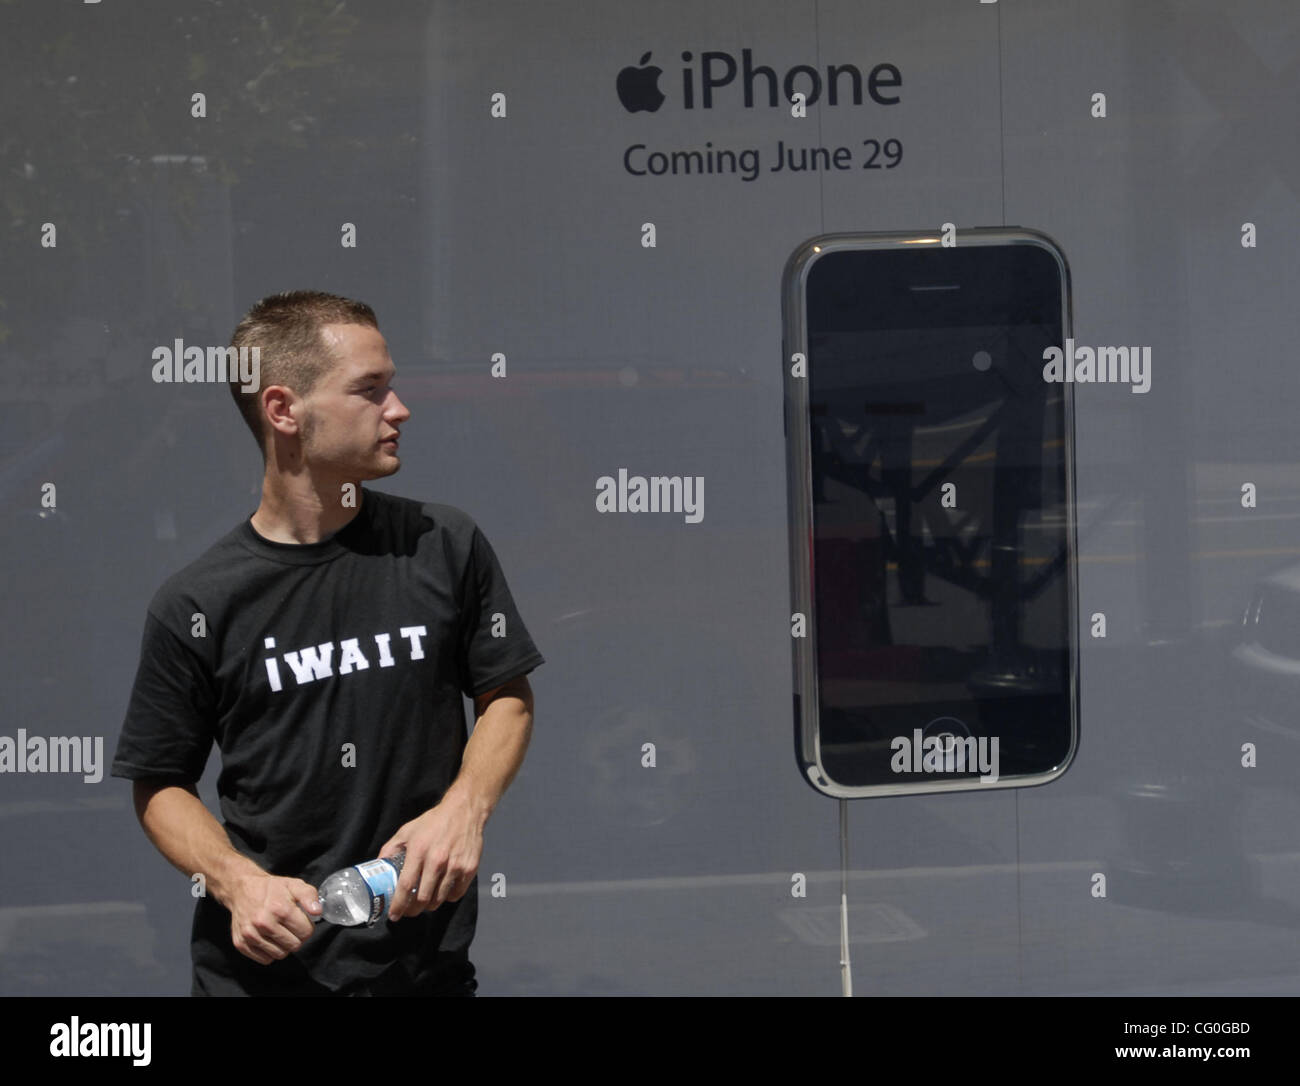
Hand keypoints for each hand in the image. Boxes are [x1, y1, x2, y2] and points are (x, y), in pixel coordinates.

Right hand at [227, 873, 320, 963]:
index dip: (307, 927)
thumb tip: (317, 912)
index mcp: (280, 909)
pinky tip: (268, 938)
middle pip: (294, 946)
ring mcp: (250, 935)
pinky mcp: (241, 944)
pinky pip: (265, 959)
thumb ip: (309, 896)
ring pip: (280, 955)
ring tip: (280, 932)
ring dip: (283, 946)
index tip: (302, 922)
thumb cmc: (271, 888)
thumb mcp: (294, 885)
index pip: (305, 932)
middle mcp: (263, 923)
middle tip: (291, 927)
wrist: (242, 890)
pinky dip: (269, 952)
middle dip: (296, 937)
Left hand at [380, 793, 483, 920]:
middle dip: (413, 910)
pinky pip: (456, 894)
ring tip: (425, 901)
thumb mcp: (407, 830)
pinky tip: (443, 892)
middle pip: (423, 898)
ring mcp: (455, 866)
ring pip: (439, 899)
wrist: (464, 811)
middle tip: (409, 911)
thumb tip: (379, 865)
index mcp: (419, 851)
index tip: (393, 915)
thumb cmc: (434, 821)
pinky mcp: (469, 869)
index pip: (406, 885)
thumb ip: (391, 848)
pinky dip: (447, 898)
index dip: (398, 904)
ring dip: (430, 905)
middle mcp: (437, 860)